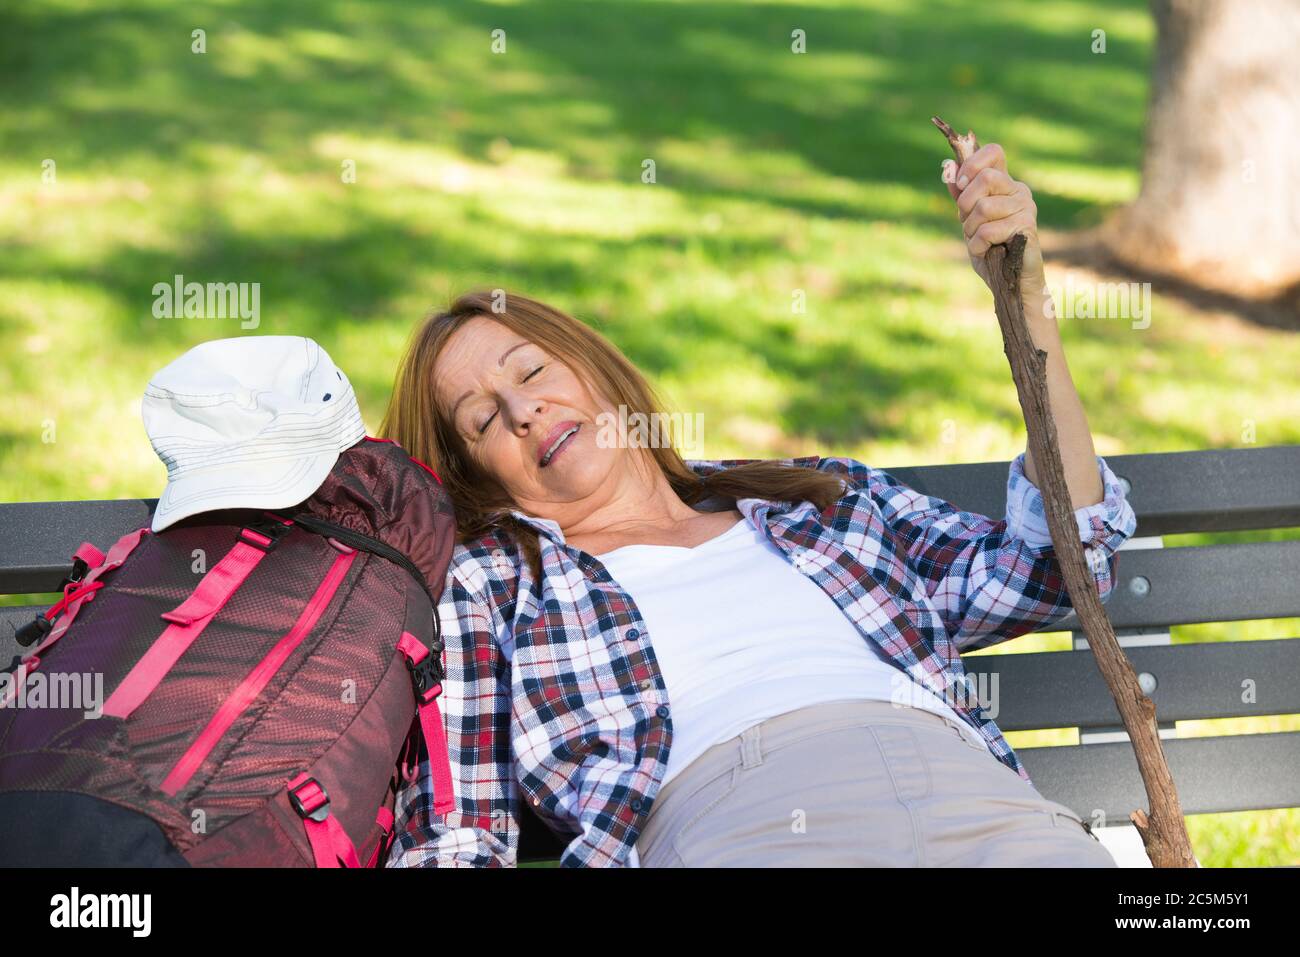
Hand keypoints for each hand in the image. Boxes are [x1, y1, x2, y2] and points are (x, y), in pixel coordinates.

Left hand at [942, 143, 1048, 311]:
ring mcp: (1026, 207)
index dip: (972, 163)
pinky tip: (987, 252)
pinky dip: (978, 245)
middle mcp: (1019, 190)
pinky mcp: (1027, 227)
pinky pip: (988, 230)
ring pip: (984, 207)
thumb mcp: (969, 219)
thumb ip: (961, 194)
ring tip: (980, 241)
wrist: (1011, 281)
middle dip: (966, 204)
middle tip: (968, 224)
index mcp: (1005, 184)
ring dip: (971, 230)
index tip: (961, 183)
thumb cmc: (991, 249)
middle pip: (985, 177)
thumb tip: (948, 167)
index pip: (993, 152)